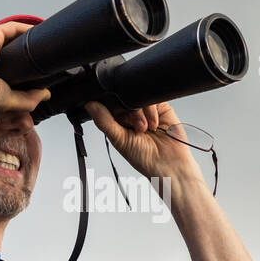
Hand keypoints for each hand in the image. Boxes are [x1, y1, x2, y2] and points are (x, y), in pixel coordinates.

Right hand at [0, 22, 50, 113]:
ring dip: (30, 38)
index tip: (41, 71)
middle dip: (29, 53)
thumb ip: (28, 99)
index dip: (26, 69)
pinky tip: (40, 32)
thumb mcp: (7, 100)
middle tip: (47, 57)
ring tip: (48, 41)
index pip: (11, 68)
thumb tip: (46, 94)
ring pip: (14, 37)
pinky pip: (14, 28)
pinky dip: (27, 29)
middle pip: (14, 51)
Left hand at [85, 100, 199, 183]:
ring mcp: (145, 110)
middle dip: (128, 112)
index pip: (107, 104)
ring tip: (144, 129)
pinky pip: (152, 98)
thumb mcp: (120, 140)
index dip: (110, 106)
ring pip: (137, 96)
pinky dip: (152, 110)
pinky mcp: (160, 107)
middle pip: (122, 98)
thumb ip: (105, 121)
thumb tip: (90, 105)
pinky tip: (153, 124)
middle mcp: (130, 114)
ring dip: (140, 112)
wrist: (169, 164)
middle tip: (135, 127)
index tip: (116, 115)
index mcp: (116, 121)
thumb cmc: (144, 158)